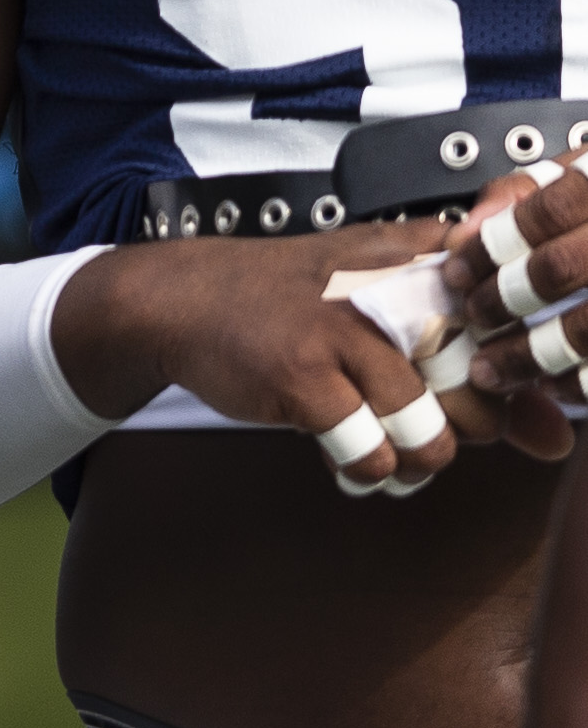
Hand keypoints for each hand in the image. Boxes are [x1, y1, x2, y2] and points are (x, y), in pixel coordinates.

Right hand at [54, 220, 500, 493]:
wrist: (180, 299)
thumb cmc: (284, 300)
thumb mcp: (376, 287)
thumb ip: (460, 343)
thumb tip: (546, 434)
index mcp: (414, 258)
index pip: (502, 332)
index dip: (491, 378)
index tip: (450, 383)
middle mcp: (387, 286)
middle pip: (479, 393)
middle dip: (457, 429)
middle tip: (416, 425)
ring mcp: (343, 331)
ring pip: (429, 435)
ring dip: (410, 460)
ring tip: (385, 451)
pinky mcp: (304, 377)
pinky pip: (369, 456)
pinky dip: (361, 470)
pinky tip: (339, 452)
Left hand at [448, 162, 587, 457]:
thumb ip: (529, 191)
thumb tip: (468, 229)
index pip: (545, 212)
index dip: (489, 247)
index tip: (454, 273)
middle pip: (559, 269)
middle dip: (501, 301)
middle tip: (474, 318)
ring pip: (586, 328)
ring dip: (529, 354)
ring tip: (492, 368)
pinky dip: (578, 382)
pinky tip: (553, 383)